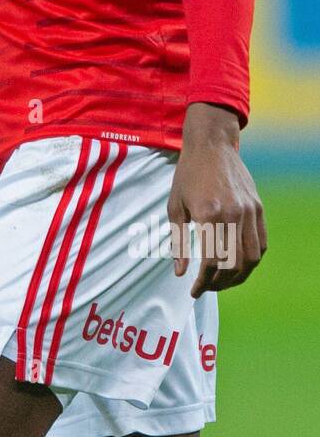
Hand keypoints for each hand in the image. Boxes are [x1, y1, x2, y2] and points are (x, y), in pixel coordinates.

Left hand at [168, 103, 267, 297]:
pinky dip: (252, 260)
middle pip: (233, 264)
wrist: (211, 146)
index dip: (203, 282)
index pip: (211, 261)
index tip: (194, 291)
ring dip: (238, 277)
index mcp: (208, 214)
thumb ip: (179, 242)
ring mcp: (249, 211)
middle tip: (206, 288)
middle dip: (219, 284)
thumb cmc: (188, 176)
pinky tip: (238, 266)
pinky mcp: (258, 208)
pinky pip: (261, 243)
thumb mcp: (175, 207)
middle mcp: (233, 214)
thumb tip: (180, 272)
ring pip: (251, 258)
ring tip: (222, 282)